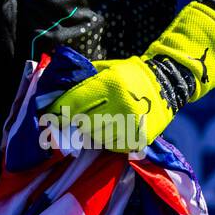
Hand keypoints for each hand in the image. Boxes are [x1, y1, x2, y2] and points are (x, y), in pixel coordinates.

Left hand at [42, 56, 175, 151]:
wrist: (166, 85)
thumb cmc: (130, 74)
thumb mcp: (106, 68)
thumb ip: (84, 78)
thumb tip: (58, 89)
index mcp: (110, 86)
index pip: (74, 103)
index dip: (58, 109)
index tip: (48, 113)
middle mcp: (120, 107)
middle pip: (82, 122)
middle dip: (74, 121)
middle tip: (73, 118)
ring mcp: (131, 126)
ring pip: (95, 137)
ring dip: (90, 131)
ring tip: (95, 121)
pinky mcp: (138, 139)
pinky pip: (111, 146)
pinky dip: (106, 139)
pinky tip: (110, 128)